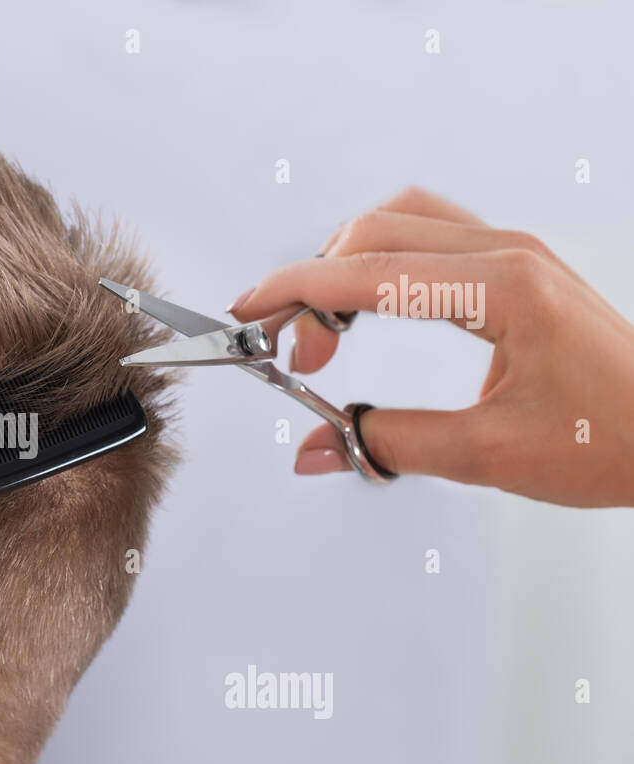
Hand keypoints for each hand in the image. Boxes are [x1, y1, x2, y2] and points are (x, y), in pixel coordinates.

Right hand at [228, 186, 633, 507]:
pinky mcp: (514, 269)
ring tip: (319, 334)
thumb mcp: (491, 455)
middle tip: (280, 346)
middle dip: (310, 284)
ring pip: (398, 224)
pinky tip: (366, 310)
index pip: (369, 271)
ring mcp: (512, 254)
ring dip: (343, 266)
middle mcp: (507, 255)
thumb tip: (318, 448)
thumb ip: (390, 443)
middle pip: (374, 234)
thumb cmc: (618, 437)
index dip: (296, 291)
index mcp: (503, 289)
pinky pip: (427, 239)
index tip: (250, 313)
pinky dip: (378, 265)